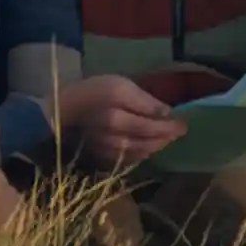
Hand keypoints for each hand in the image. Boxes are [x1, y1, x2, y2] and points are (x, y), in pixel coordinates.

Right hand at [57, 75, 186, 166]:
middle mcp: (116, 140)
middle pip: (149, 143)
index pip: (153, 127)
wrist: (61, 112)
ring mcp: (109, 152)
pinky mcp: (102, 158)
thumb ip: (144, 100)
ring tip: (166, 139)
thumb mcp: (119, 85)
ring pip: (140, 153)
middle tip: (178, 132)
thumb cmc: (92, 92)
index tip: (184, 124)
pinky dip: (141, 154)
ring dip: (156, 147)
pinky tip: (147, 148)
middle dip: (166, 138)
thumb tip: (167, 112)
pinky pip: (127, 160)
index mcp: (120, 120)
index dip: (170, 127)